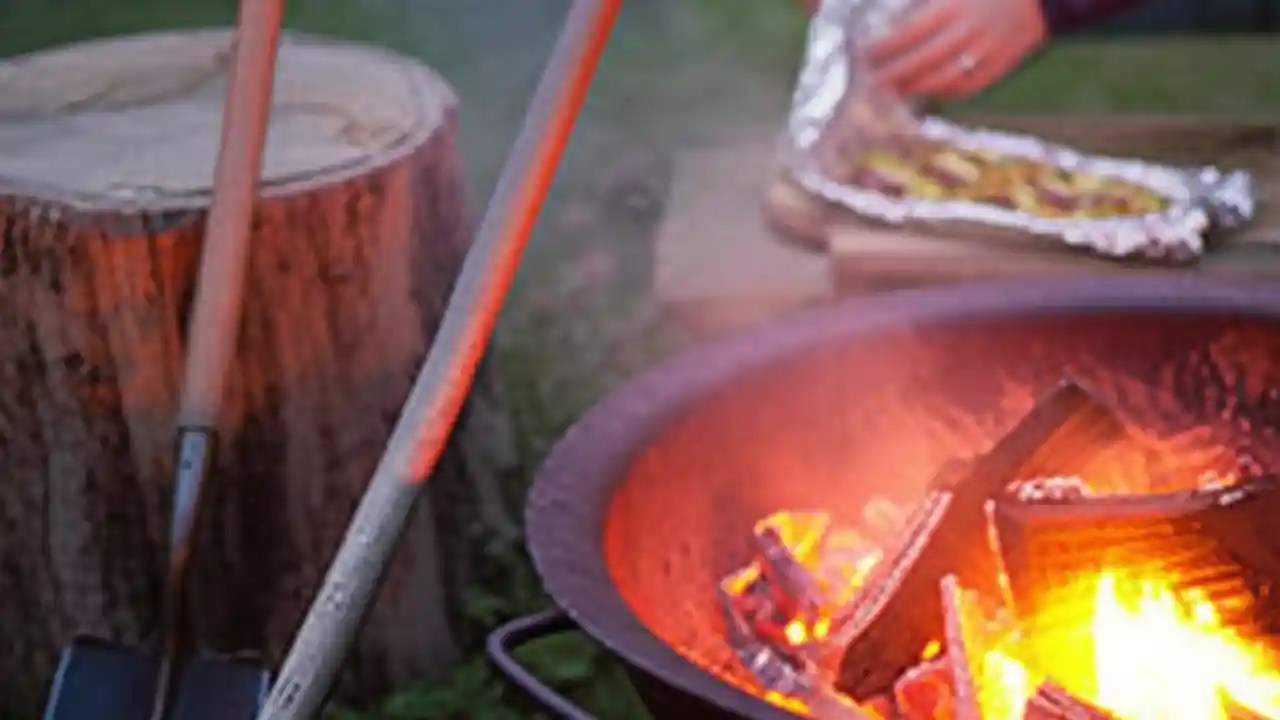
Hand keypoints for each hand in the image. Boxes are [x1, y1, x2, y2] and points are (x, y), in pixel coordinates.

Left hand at [868, 0, 1047, 97]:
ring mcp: (986, 52)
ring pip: (944, 79)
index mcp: (956, 6)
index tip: (866, 53)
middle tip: (872, 82)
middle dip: (894, 74)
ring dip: (916, 87)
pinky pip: (969, 87)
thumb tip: (899, 18)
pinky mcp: (1001, 65)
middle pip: (923, 61)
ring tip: (896, 90)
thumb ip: (928, 0)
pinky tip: (930, 93)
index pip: (911, 32)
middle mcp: (969, 32)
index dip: (885, 46)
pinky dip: (946, 93)